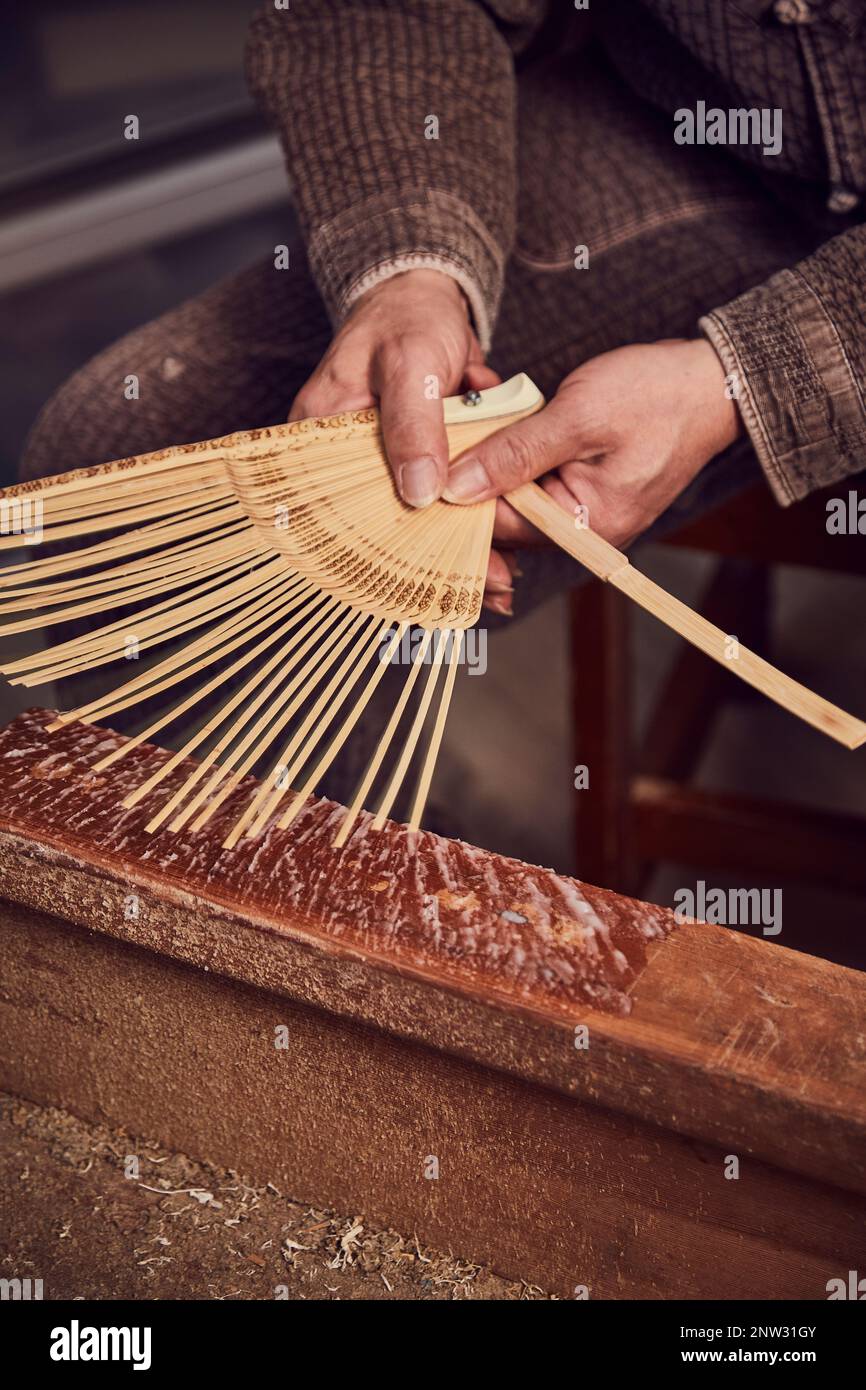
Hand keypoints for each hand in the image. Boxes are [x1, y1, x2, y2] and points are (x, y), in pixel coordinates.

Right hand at [289, 269, 515, 611]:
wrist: (430, 291)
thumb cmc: (407, 317)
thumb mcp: (411, 365)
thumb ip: (415, 426)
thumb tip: (420, 494)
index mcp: (320, 438)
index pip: (342, 512)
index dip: (384, 554)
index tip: (429, 584)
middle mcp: (347, 459)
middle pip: (388, 523)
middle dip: (439, 557)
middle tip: (488, 586)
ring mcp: (385, 460)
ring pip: (422, 515)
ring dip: (466, 540)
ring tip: (506, 576)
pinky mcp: (418, 458)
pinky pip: (445, 493)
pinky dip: (477, 507)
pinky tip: (508, 534)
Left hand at [443, 339, 742, 553]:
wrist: (714, 383)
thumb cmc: (656, 395)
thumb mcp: (577, 416)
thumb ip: (513, 453)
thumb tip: (455, 488)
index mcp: (586, 526)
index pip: (500, 527)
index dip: (459, 494)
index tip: (429, 458)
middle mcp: (585, 531)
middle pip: (505, 515)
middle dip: (474, 472)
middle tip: (452, 423)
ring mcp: (588, 512)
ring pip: (517, 494)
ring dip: (493, 456)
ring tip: (477, 409)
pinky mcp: (588, 489)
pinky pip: (537, 479)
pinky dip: (517, 451)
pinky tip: (502, 415)